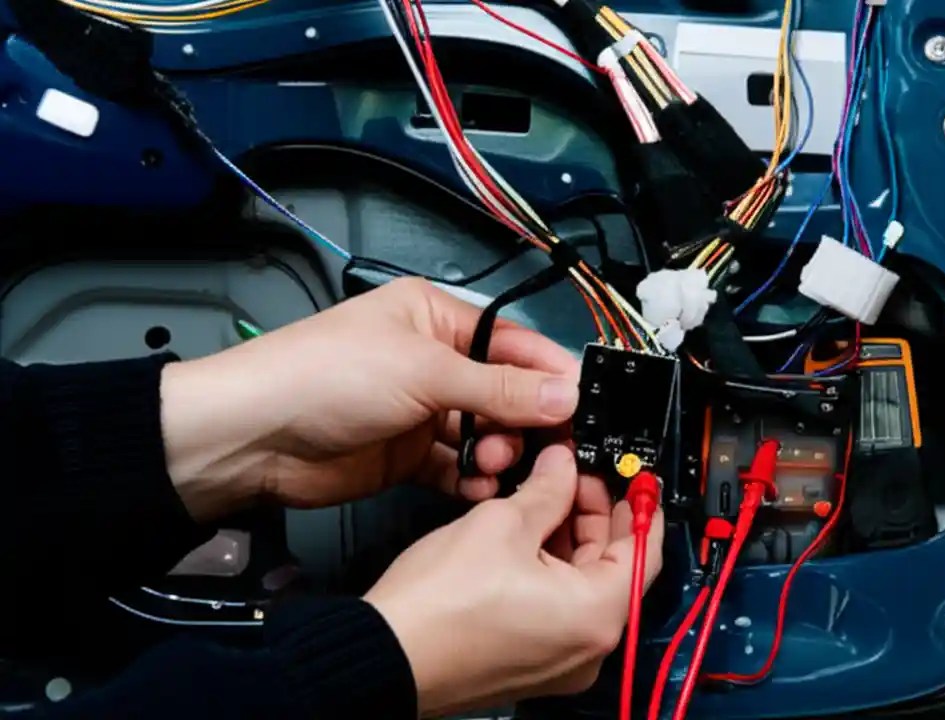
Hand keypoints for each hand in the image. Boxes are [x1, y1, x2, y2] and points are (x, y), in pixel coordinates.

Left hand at [159, 278, 579, 521]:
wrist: (253, 437)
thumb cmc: (323, 376)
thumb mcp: (424, 372)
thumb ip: (501, 388)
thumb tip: (568, 392)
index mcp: (437, 318)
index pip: (516, 343)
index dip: (551, 373)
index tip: (584, 404)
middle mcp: (434, 361)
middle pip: (507, 391)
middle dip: (526, 420)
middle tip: (541, 446)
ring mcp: (421, 410)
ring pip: (487, 433)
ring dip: (499, 453)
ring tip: (492, 464)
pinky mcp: (408, 455)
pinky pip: (459, 466)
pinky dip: (473, 478)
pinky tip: (476, 486)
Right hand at [365, 445, 663, 716]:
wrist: (382, 655)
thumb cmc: (436, 608)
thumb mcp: (502, 523)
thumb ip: (547, 488)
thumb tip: (563, 466)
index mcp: (596, 615)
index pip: (645, 550)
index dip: (639, 504)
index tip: (632, 476)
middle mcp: (588, 648)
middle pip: (614, 568)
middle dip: (596, 515)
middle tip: (576, 476)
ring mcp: (559, 661)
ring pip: (583, 587)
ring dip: (569, 539)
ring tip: (544, 497)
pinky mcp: (530, 664)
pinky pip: (558, 609)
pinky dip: (550, 570)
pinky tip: (525, 535)